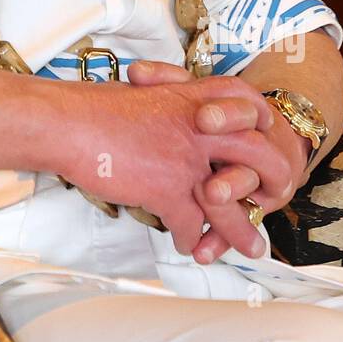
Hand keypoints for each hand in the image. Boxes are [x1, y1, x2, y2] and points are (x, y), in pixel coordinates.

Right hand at [60, 61, 291, 258]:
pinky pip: (190, 224)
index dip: (259, 118)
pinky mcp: (166, 190)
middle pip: (256, 153)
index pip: (244, 101)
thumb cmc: (94, 107)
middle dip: (273, 179)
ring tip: (252, 248)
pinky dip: (190, 239)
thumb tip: (169, 115)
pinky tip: (187, 244)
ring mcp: (186, 160)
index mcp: (191, 99)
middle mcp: (198, 128)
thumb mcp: (141, 92)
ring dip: (242, 230)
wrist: (68, 123)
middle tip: (274, 197)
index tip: (264, 132)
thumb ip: (166, 104)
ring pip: (230, 202)